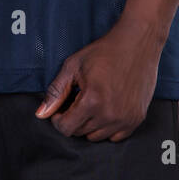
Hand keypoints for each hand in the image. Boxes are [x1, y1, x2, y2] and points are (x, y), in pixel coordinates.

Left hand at [34, 12, 164, 141]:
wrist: (138, 42)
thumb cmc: (104, 51)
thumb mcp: (73, 66)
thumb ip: (56, 92)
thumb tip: (41, 114)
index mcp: (92, 101)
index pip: (66, 128)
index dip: (58, 118)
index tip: (62, 107)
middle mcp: (110, 114)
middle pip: (80, 133)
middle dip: (74, 119)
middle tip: (78, 100)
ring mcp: (126, 118)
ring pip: (97, 137)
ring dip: (90, 124)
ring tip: (93, 102)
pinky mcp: (137, 118)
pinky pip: (115, 137)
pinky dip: (108, 127)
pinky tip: (107, 109)